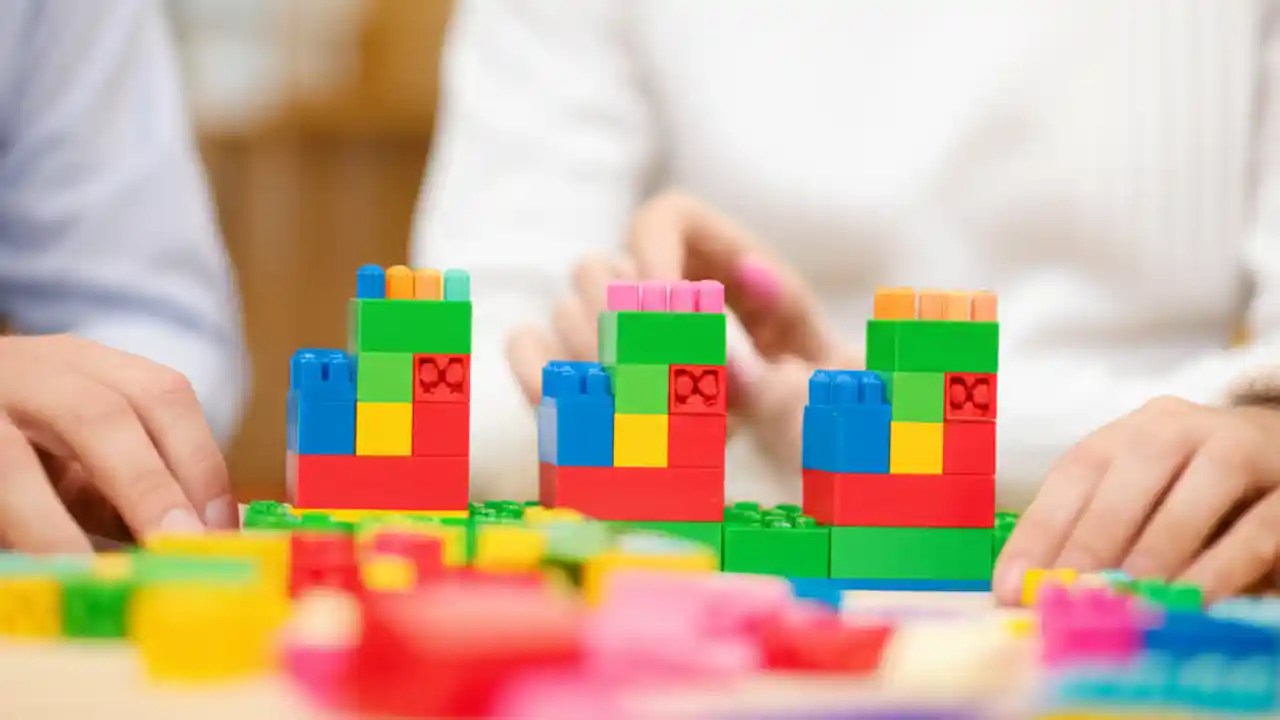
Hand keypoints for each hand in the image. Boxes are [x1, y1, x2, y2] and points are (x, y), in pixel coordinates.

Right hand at [0, 335, 233, 551]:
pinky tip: (32, 570)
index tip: (218, 528)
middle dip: (146, 486)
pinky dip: (16, 531)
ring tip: (86, 576)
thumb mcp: (80, 455)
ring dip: (52, 525)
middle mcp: (26, 368)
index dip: (199, 461)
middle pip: (100, 414)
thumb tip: (206, 539)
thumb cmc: (21, 445)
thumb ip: (133, 488)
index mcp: (82, 365)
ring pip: (10, 460)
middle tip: (178, 548)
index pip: (161, 394)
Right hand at [505, 190, 854, 464]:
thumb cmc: (813, 387)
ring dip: (601, 371)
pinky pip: (528, 345)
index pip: (664, 219)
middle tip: (663, 391)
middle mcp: (653, 275)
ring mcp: (608, 316)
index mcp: (720, 253)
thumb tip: (748, 373)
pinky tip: (591, 417)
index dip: (655, 258)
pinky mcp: (574, 359)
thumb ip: (810, 370)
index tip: (668, 317)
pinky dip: (542, 376)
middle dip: (625, 335)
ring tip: (653, 421)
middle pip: (600, 266)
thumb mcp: (830, 374)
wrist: (786, 423)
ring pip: (564, 311)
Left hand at [993, 397, 1279, 604]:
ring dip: (1161, 545)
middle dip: (1094, 535)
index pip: (1076, 471)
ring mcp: (1243, 449)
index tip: (1011, 586)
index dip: (1040, 529)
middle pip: (1132, 469)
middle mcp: (1183, 429)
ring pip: (1201, 486)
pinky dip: (1223, 564)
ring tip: (1132, 595)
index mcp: (1133, 433)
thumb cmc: (1202, 498)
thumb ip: (1100, 539)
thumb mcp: (1146, 506)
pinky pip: (1260, 524)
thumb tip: (1033, 593)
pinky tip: (1193, 598)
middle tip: (1070, 591)